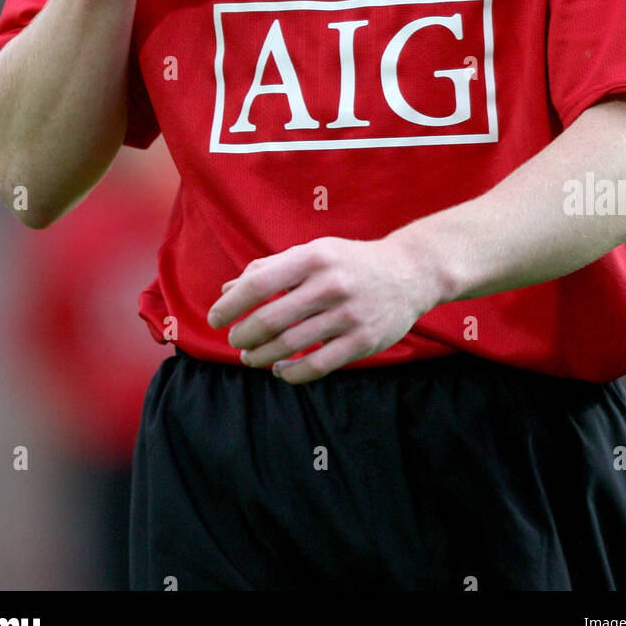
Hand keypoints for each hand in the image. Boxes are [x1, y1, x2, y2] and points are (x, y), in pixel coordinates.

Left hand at [206, 233, 441, 383]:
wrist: (410, 272)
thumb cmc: (350, 262)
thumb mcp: (313, 253)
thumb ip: (270, 268)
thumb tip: (227, 290)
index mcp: (313, 258)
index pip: (259, 283)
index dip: (231, 305)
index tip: (215, 319)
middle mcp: (330, 285)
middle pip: (270, 319)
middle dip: (243, 336)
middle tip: (234, 342)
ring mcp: (349, 315)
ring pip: (290, 346)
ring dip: (262, 357)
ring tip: (251, 357)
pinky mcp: (363, 341)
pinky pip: (318, 366)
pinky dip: (292, 373)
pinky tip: (280, 370)